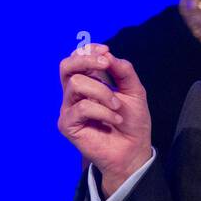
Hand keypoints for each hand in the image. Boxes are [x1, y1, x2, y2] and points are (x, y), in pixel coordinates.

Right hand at [57, 44, 152, 196]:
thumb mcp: (134, 90)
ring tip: (117, 106)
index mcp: (89, 81)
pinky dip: (102, 111)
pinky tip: (115, 119)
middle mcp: (76, 93)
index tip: (107, 51)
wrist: (134, 149)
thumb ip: (123, 71)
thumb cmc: (132, 121)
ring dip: (102, 92)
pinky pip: (82, 107)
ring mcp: (69, 108)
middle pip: (66, 66)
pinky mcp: (67, 124)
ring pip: (76, 84)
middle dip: (85, 59)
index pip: (77, 58)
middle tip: (105, 63)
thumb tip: (108, 55)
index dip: (88, 50)